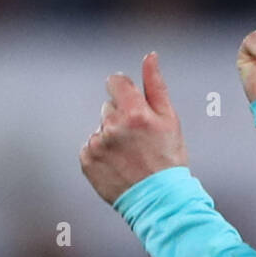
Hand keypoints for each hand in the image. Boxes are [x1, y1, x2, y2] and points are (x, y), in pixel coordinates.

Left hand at [80, 52, 187, 204]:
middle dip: (121, 118)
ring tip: (130, 157)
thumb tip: (150, 55)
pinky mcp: (86, 161)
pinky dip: (102, 155)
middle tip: (139, 141)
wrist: (160, 200)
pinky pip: (91, 147)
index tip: (132, 105)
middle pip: (109, 108)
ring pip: (101, 129)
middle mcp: (112, 127)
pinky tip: (119, 166)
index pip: (115, 81)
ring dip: (112, 138)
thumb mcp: (169, 120)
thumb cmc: (169, 158)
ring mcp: (97, 145)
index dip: (124, 91)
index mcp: (134, 113)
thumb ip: (155, 85)